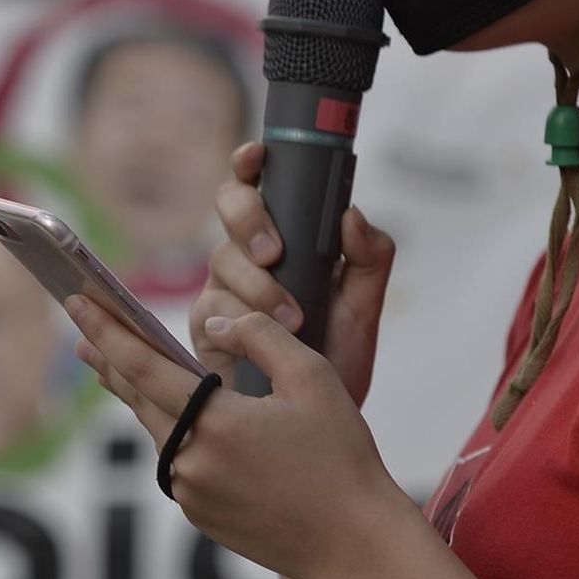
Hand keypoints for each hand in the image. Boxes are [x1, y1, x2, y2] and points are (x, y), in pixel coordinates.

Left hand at [68, 299, 406, 578]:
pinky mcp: (202, 517)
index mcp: (215, 422)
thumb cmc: (341, 458)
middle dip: (109, 360)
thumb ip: (259, 337)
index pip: (143, 366)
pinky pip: (177, 463)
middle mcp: (191, 462)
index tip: (76, 302)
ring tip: (116, 368)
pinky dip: (172, 433)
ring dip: (140, 397)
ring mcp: (193, 494)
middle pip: (139, 399)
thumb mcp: (312, 378)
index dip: (107, 331)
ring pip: (158, 431)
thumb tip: (213, 328)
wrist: (355, 544)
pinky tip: (174, 418)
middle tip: (81, 332)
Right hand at [190, 142, 396, 408]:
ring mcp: (222, 289)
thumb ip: (371, 259)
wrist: (320, 423)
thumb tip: (351, 214)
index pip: (258, 185)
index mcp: (283, 238)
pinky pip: (209, 308)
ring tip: (293, 318)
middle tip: (275, 253)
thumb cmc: (338, 358)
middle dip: (248, 220)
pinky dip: (237, 318)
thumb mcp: (364, 307)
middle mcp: (246, 255)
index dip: (249, 162)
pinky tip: (255, 335)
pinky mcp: (208, 327)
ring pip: (222, 260)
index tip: (257, 155)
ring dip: (257, 284)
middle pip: (228, 207)